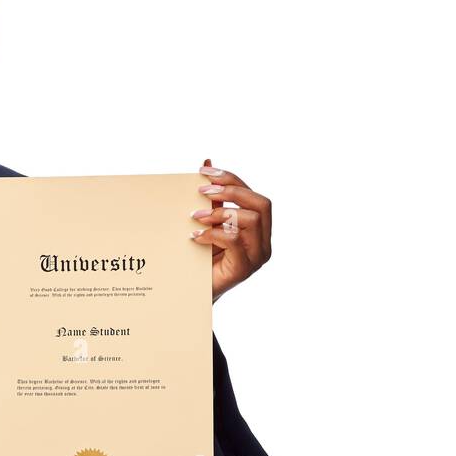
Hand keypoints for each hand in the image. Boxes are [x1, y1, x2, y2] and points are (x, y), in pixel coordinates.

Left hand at [189, 158, 271, 303]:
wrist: (191, 293)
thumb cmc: (200, 257)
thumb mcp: (206, 222)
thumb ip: (211, 197)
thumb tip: (207, 162)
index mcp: (258, 229)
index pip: (254, 196)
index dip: (232, 179)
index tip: (204, 171)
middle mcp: (263, 242)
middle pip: (261, 204)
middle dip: (232, 191)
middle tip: (202, 190)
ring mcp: (257, 257)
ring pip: (251, 221)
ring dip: (221, 212)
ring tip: (196, 216)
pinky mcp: (244, 270)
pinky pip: (235, 241)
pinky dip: (214, 233)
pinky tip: (195, 236)